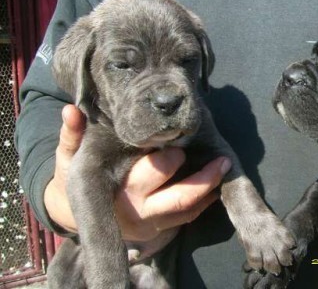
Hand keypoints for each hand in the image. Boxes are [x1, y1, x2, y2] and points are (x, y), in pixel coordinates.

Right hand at [44, 105, 230, 249]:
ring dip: (210, 190)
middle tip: (223, 160)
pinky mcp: (159, 229)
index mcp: (120, 190)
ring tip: (225, 168)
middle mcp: (138, 211)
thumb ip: (72, 135)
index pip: (153, 172)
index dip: (172, 156)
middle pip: (180, 197)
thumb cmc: (77, 179)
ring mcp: (151, 224)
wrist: (78, 215)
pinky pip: (187, 218)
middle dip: (204, 178)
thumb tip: (70, 110)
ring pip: (188, 210)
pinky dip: (203, 203)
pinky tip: (215, 185)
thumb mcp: (70, 158)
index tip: (187, 138)